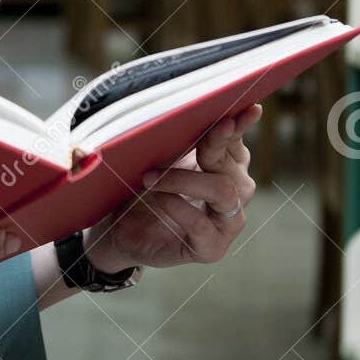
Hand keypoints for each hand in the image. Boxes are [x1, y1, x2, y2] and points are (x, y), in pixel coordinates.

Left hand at [83, 103, 260, 272]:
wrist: (122, 230)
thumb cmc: (144, 190)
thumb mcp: (161, 160)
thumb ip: (180, 141)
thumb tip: (186, 114)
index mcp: (227, 168)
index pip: (236, 144)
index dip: (237, 127)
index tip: (236, 111)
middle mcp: (234, 194)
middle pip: (232, 166)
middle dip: (214, 145)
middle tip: (189, 135)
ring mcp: (227, 223)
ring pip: (223, 191)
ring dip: (185, 179)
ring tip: (151, 176)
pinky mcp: (212, 248)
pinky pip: (201, 223)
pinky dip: (178, 206)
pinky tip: (159, 199)